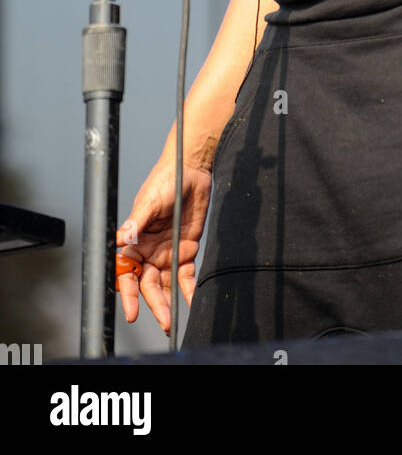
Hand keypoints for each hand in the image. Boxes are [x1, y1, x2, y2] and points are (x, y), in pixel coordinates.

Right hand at [116, 160, 212, 332]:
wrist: (190, 170)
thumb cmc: (163, 183)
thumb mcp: (148, 203)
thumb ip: (135, 224)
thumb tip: (119, 241)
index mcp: (134, 243)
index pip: (127, 274)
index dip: (128, 294)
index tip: (131, 312)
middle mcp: (149, 252)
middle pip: (147, 285)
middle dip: (154, 304)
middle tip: (163, 321)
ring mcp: (167, 253)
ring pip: (165, 284)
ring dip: (168, 302)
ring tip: (172, 320)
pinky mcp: (186, 250)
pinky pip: (185, 275)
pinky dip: (188, 289)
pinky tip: (191, 300)